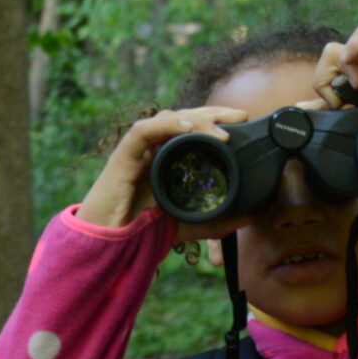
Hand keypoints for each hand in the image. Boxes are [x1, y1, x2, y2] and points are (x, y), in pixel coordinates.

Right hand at [80, 106, 254, 243]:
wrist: (108, 245)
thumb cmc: (139, 232)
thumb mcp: (187, 224)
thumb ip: (215, 222)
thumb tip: (249, 217)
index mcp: (165, 159)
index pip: (192, 130)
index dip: (216, 121)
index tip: (243, 120)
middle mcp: (152, 149)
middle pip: (184, 118)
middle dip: (213, 114)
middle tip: (240, 116)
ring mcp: (138, 150)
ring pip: (168, 119)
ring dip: (196, 120)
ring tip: (222, 132)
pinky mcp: (123, 155)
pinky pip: (144, 130)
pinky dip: (167, 124)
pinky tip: (188, 128)